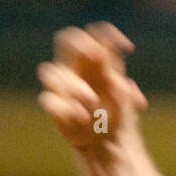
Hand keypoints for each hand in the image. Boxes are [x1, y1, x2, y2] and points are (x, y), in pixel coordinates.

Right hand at [37, 22, 146, 151]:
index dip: (109, 34)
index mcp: (93, 62)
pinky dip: (64, 107)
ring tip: (93, 102)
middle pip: (65, 40)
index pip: (94, 34)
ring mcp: (61, 85)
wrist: (104, 141)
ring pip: (51, 71)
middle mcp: (74, 68)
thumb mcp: (123, 100)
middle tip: (98, 56)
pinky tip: (81, 116)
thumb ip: (123, 89)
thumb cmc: (114, 114)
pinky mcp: (54, 105)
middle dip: (80, 44)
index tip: (128, 48)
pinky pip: (48, 99)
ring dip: (74, 85)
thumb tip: (127, 84)